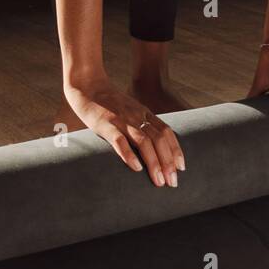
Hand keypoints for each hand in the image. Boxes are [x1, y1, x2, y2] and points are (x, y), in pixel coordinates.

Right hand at [63, 77, 185, 187]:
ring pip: (144, 142)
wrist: (86, 85)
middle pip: (159, 139)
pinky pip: (119, 140)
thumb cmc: (106, 102)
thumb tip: (151, 146)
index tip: (181, 168)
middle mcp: (136, 116)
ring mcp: (121, 120)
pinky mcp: (105, 124)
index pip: (166, 132)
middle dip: (168, 162)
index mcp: (144, 113)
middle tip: (173, 182)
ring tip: (159, 181)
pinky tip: (136, 168)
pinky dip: (129, 154)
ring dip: (154, 162)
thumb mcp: (129, 109)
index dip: (176, 150)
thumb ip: (140, 123)